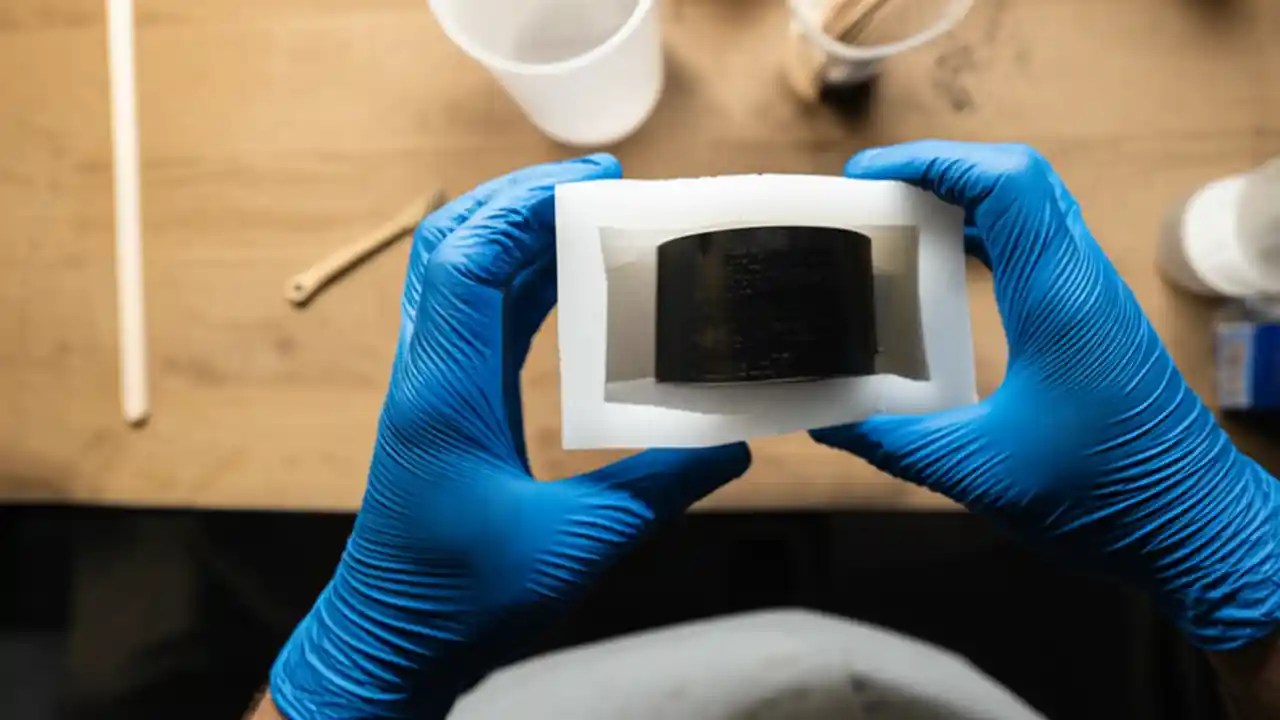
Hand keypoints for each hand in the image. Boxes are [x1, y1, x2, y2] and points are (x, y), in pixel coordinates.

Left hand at [269, 154, 749, 718]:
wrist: (391, 644)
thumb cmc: (462, 602)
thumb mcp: (578, 546)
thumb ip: (659, 489)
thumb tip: (733, 446)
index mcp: (446, 394)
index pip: (470, 262)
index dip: (526, 204)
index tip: (593, 180)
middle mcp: (430, 376)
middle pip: (454, 247)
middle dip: (520, 199)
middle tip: (597, 182)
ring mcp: (431, 388)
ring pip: (462, 276)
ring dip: (520, 236)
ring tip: (592, 216)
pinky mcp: (444, 406)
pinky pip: (478, 319)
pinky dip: (521, 284)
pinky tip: (570, 283)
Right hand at [814, 141, 1279, 649]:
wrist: (1191, 528)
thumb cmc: (1105, 499)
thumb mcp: (978, 471)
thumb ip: (893, 443)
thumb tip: (829, 422)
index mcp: (1057, 301)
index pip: (1003, 182)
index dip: (932, 161)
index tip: (869, 175)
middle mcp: (1083, 283)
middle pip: (1018, 177)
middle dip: (941, 168)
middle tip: (875, 190)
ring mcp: (1095, 296)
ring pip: (1033, 206)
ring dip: (966, 197)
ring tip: (901, 218)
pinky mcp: (1096, 318)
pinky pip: (1039, 244)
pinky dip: (989, 234)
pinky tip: (948, 265)